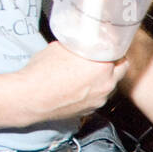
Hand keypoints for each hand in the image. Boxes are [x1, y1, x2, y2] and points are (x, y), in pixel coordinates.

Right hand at [10, 42, 128, 124]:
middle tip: (102, 57)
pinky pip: (98, 97)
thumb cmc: (43, 72)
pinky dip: (94, 90)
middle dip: (114, 63)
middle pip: (121, 71)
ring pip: (110, 85)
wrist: (31, 97)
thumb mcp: (61, 47)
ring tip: (88, 72)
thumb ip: (79, 45)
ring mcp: (100, 100)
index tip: (109, 46)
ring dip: (104, 78)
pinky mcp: (92, 110)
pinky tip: (80, 85)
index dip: (114, 49)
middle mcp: (106, 85)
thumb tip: (82, 41)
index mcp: (103, 67)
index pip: (120, 55)